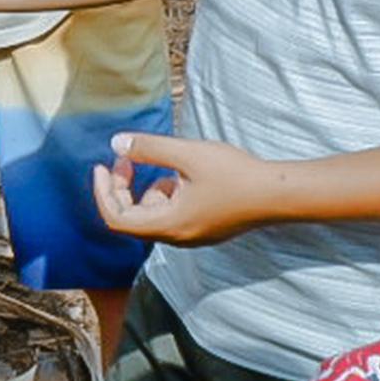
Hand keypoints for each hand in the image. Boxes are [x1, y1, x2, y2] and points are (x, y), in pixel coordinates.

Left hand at [89, 132, 280, 245]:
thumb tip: (116, 143)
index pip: (117, 218)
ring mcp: (193, 235)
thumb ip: (150, 149)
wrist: (278, 193)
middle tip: (128, 156)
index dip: (103, 192)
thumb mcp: (188, 154)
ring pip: (154, 214)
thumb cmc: (234, 174)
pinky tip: (186, 173)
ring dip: (150, 188)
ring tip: (168, 163)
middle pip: (133, 218)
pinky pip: (173, 213)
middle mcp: (178, 237)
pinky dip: (169, 193)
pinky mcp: (205, 228)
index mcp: (169, 224)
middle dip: (124, 186)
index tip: (102, 165)